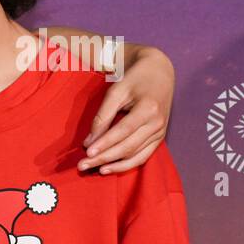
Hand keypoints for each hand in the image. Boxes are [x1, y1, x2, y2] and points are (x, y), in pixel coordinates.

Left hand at [80, 46, 172, 173]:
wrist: (159, 73)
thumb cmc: (135, 79)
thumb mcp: (116, 91)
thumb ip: (103, 116)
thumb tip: (89, 142)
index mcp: (148, 108)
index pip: (123, 131)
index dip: (105, 143)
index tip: (87, 153)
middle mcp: (158, 123)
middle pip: (128, 147)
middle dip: (104, 158)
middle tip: (83, 165)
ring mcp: (160, 132)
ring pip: (135, 155)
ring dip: (113, 165)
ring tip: (94, 170)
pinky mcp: (160, 137)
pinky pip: (143, 156)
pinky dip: (126, 165)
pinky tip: (110, 168)